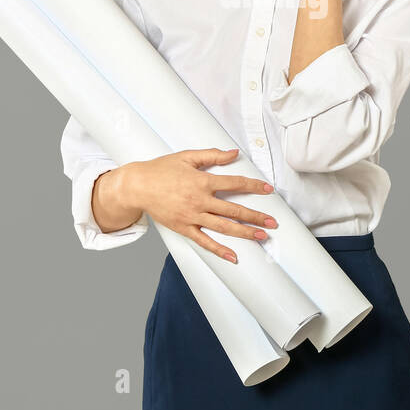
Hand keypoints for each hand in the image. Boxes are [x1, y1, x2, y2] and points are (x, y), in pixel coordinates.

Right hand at [104, 148, 277, 262]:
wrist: (137, 186)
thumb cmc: (161, 169)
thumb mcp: (187, 156)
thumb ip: (212, 155)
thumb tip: (234, 153)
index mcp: (202, 181)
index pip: (234, 184)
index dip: (253, 186)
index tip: (267, 190)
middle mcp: (200, 200)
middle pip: (234, 210)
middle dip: (256, 216)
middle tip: (273, 222)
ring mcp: (192, 216)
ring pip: (223, 227)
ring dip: (244, 232)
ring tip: (261, 236)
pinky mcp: (184, 228)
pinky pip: (204, 241)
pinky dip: (219, 250)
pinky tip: (233, 256)